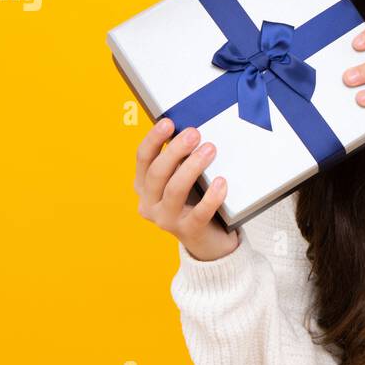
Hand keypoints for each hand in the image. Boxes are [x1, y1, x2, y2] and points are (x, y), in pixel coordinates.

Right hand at [134, 117, 240, 261]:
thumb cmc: (194, 202)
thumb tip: (189, 130)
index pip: (143, 159)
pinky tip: (222, 183)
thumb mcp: (181, 179)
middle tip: (195, 134)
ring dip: (192, 167)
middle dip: (176, 150)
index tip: (169, 123)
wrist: (208, 241)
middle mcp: (149, 204)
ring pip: (174, 191)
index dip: (154, 139)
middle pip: (157, 173)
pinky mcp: (188, 232)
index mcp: (144, 187)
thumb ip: (179, 160)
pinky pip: (200, 213)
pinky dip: (211, 197)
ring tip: (210, 150)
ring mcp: (167, 220)